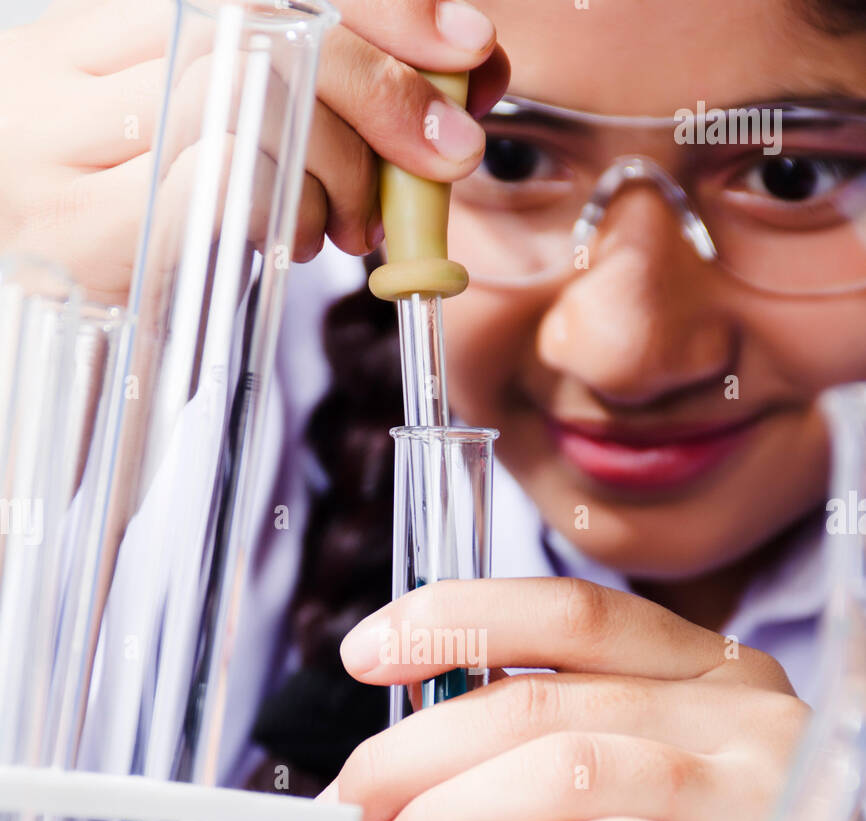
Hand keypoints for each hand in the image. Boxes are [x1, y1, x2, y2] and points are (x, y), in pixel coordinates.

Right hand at [0, 0, 507, 297]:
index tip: (467, 45)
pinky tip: (296, 241)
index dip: (381, 5)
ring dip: (336, 174)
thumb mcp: (184, 104)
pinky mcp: (84, 235)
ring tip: (354, 223)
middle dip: (381, 96)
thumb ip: (296, 83)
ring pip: (244, 116)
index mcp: (112, 18)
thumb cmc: (102, 179)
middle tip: (441, 156)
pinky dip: (284, 217)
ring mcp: (71, 150)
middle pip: (263, 40)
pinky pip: (213, 198)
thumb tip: (450, 81)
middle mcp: (77, 63)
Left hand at [311, 578, 809, 820]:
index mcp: (706, 673)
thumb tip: (412, 752)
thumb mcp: (641, 790)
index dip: (457, 621)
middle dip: (414, 755)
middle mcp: (735, 717)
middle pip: (539, 704)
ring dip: (445, 819)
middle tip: (348, 802)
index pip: (571, 614)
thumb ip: (552, 752)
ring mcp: (750, 797)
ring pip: (563, 772)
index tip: (366, 652)